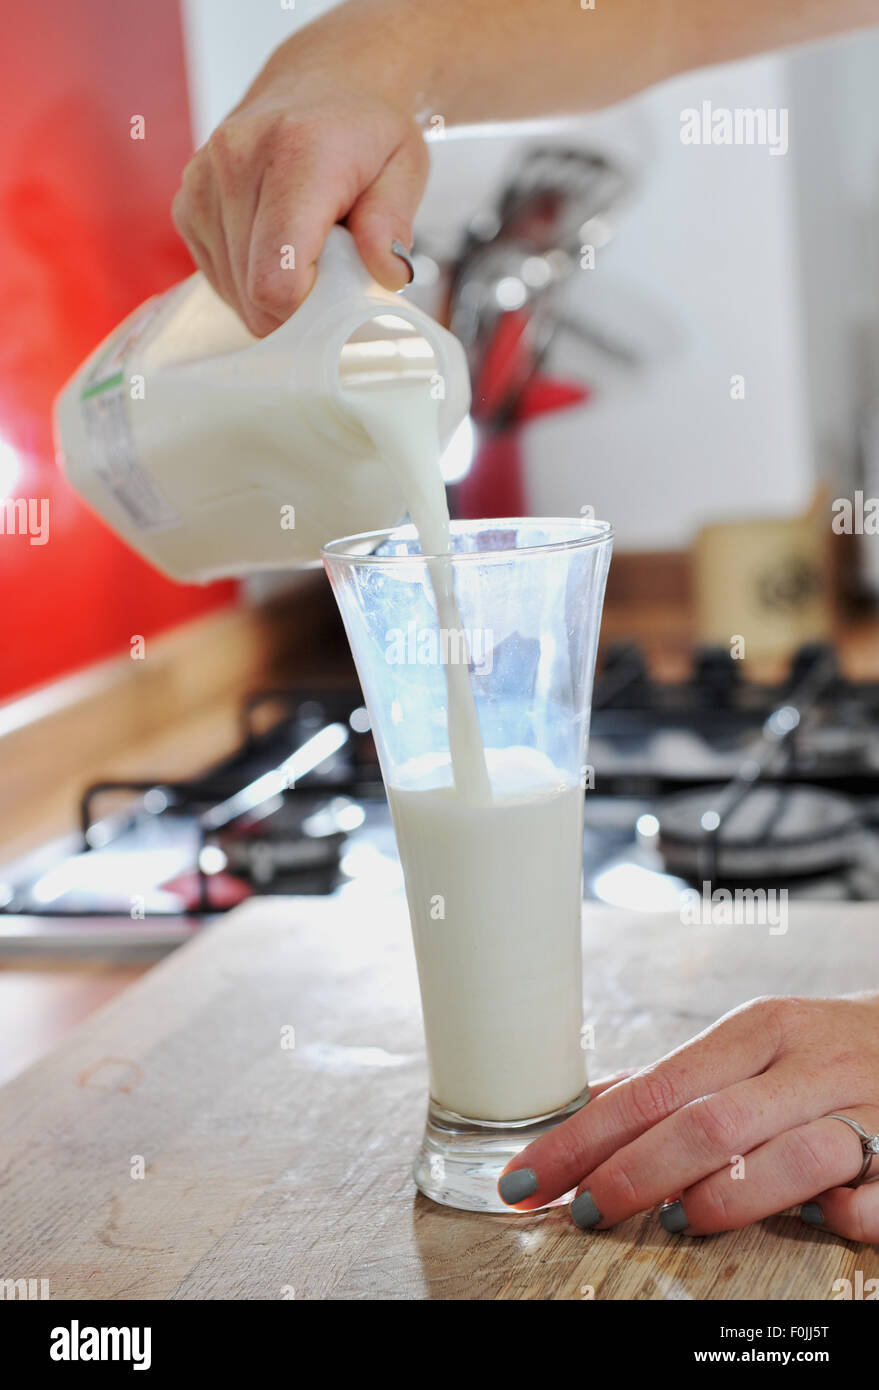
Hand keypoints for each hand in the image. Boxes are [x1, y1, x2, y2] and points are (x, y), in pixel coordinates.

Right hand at [172, 9, 427, 335]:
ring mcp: (202, 182)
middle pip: (252, 293)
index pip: (276, 278)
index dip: (306, 311)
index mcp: (295, 153)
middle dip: (294, 306)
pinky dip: (247, 278)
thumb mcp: (404, 168)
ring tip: (302, 248)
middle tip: (327, 273)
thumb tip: (386, 274)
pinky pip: (216, 275)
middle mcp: (236, 161)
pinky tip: (273, 245)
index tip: (335, 295)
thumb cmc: (365, 132)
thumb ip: (392, 223)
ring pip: (232, 291)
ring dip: (270, 292)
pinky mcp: (186, 202)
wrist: (322, 81)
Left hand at [499, 993, 878, 1241]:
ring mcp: (866, 1111)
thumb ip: (679, 1080)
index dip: (583, 1138)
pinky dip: (839, 1216)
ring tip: (676, 1220)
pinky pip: (872, 1199)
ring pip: (790, 1157)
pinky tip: (811, 1222)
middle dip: (632, 1174)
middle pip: (707, 1124)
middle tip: (581, 1212)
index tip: (529, 1176)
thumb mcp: (752, 1044)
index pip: (653, 1088)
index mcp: (757, 1032)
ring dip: (723, 1197)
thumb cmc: (823, 1049)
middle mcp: (805, 1066)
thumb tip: (590, 1105)